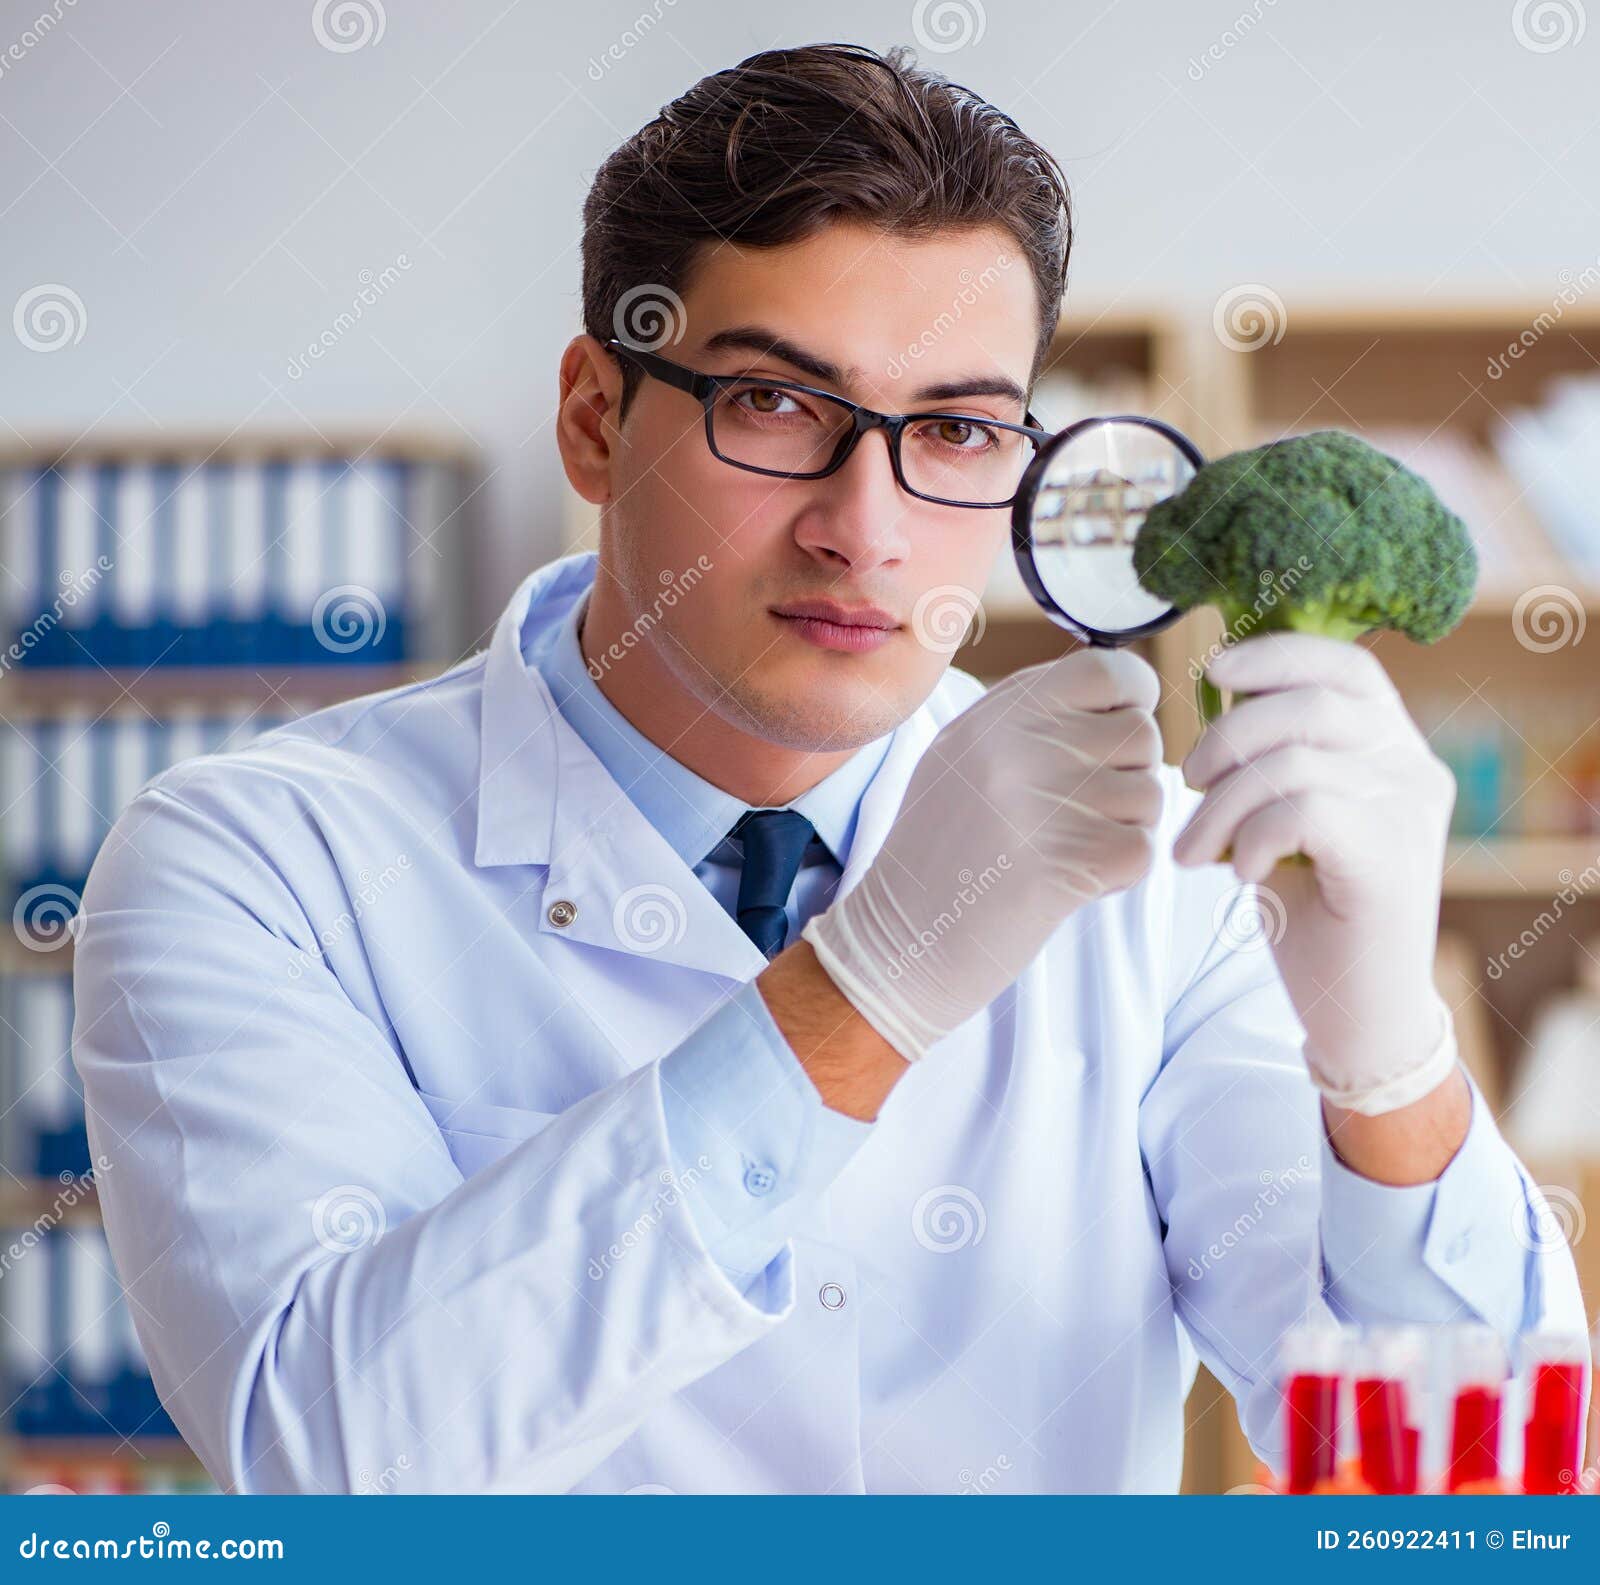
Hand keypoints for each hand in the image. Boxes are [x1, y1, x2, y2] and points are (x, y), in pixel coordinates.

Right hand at [802, 646, 1164, 1063]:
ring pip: (1149, 795)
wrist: (901, 939)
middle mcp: (1024, 745)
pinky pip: (1143, 850)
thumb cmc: (937, 848)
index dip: (1131, 702)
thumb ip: (1034, 715)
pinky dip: (1117, 874)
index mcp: (1000, 711)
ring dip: (1123, 827)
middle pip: (1141, 734)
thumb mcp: (964, 753)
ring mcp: (1048, 801)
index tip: (1110, 736)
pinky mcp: (1071, 861)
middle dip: (1127, 775)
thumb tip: (1122, 687)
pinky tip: (1066, 883)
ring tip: (1062, 848)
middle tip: (1077, 812)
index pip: (1111, 671)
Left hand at [1173, 632, 1458, 1113]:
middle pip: (1307, 707)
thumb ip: (1278, 758)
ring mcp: (1409, 811)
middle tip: (1187, 785)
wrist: (1359, 1009)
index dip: (1277, 656)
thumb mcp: (1291, 817)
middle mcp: (1414, 769)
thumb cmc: (1316, 910)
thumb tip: (1222, 694)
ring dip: (1220, 805)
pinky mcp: (1390, 856)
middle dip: (1225, 739)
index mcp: (1395, 748)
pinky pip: (1299, 811)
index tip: (1214, 672)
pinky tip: (1241, 873)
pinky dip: (1251, 837)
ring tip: (1196, 850)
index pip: (1345, 665)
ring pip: (1290, 763)